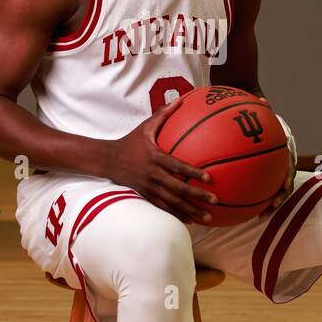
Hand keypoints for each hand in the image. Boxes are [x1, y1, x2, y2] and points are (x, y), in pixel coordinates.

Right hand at [103, 95, 217, 223]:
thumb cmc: (130, 141)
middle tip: (214, 201)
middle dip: (196, 196)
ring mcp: (148, 187)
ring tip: (206, 218)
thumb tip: (180, 100)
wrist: (107, 160)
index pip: (177, 166)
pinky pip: (163, 208)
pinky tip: (190, 221)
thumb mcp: (145, 127)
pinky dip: (177, 215)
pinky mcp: (144, 195)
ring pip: (172, 203)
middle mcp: (152, 175)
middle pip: (177, 189)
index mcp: (155, 158)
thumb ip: (163, 115)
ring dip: (190, 211)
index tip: (209, 178)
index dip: (193, 172)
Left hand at [257, 96, 295, 216]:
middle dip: (277, 199)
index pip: (289, 167)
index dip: (287, 179)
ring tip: (255, 217)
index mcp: (284, 151)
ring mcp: (272, 169)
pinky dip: (249, 196)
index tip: (282, 188)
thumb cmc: (258, 111)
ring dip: (265, 204)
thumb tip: (262, 99)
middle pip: (282, 186)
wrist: (260, 113)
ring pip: (271, 191)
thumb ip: (262, 107)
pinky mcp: (262, 172)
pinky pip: (257, 187)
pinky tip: (234, 204)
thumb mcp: (261, 109)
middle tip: (269, 209)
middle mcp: (281, 163)